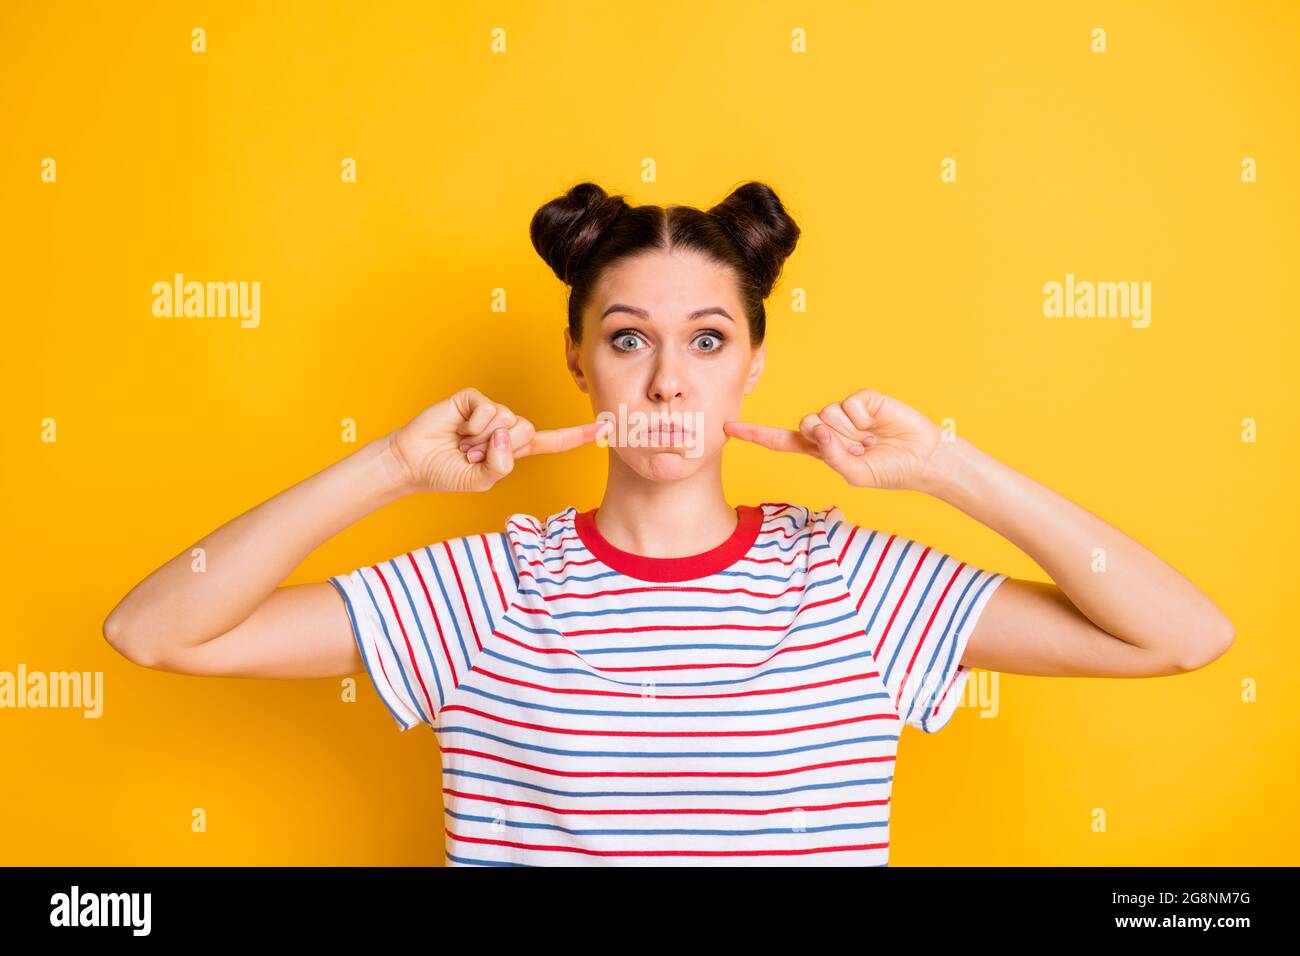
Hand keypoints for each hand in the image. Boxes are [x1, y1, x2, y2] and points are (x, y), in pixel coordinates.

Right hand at [388, 386, 609, 492]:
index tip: (604, 428)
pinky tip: (457, 428)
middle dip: (499, 447)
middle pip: (526, 431)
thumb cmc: (446, 472)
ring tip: (462, 443)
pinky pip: (488, 409)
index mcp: (513, 449)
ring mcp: (490, 412)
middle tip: (472, 454)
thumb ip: (501, 465)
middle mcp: (506, 427)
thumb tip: (504, 433)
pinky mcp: (473, 399)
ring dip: (482, 438)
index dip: (577, 436)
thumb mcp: (481, 479)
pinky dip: (472, 424)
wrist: (412, 462)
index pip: (551, 442)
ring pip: (507, 420)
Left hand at [723, 388, 944, 490]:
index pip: (781, 441)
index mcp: (820, 449)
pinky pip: (849, 404)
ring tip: (873, 439)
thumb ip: (833, 457)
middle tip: (860, 450)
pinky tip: (879, 425)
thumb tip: (819, 430)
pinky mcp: (862, 399)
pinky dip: (863, 418)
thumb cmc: (889, 471)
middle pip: (806, 425)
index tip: (728, 428)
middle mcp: (828, 428)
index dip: (756, 434)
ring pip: (827, 414)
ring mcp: (845, 412)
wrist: (923, 459)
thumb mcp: (856, 475)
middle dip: (831, 439)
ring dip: (851, 431)